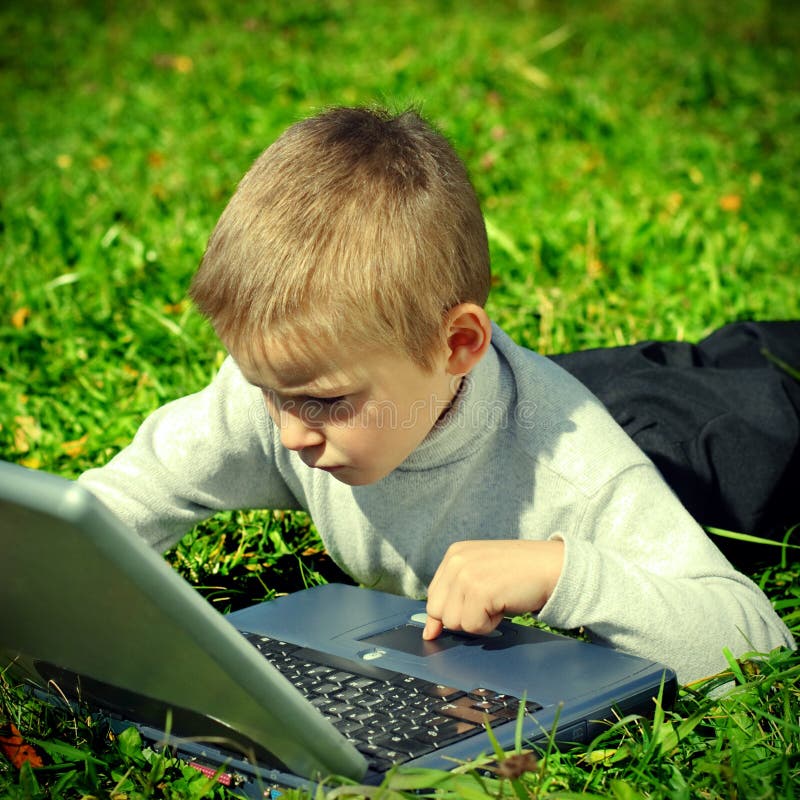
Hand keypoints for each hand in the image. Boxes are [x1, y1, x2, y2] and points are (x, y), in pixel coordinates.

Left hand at [423, 539, 563, 639]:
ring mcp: (466, 575)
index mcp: (454, 554)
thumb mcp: (481, 576)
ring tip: (497, 602)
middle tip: (487, 605)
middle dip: (462, 617)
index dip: (447, 612)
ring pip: (453, 622)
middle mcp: (456, 561)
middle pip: (437, 611)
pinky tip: (504, 606)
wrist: (552, 567)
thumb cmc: (520, 574)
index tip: (466, 614)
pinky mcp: (479, 591)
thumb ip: (454, 596)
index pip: (433, 596)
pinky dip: (490, 625)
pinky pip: (473, 627)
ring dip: (477, 621)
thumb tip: (428, 633)